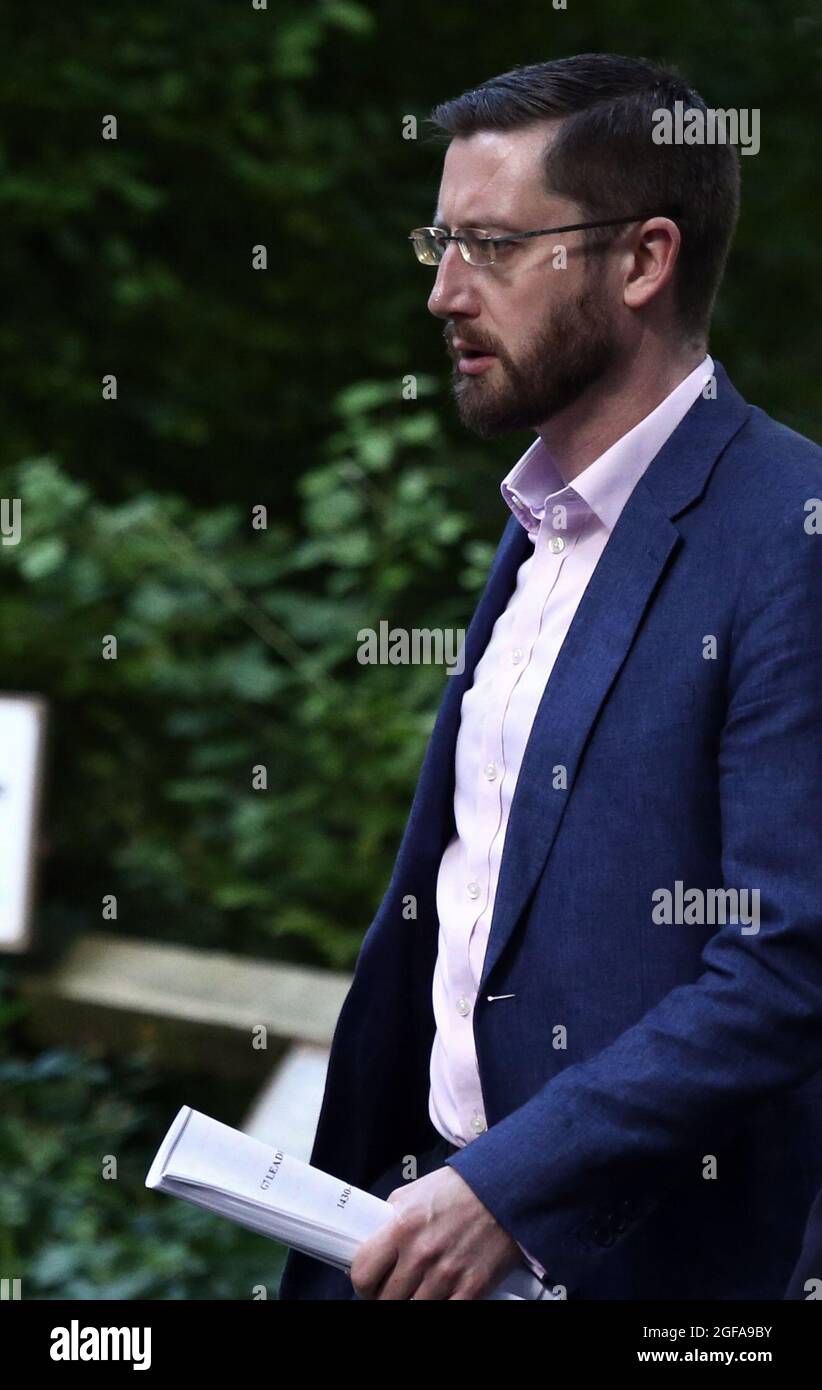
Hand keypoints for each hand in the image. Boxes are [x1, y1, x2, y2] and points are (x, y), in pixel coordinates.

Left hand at [349, 1163, 521, 1299]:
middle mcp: (421, 1253)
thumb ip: (392, 1217)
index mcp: (402, 1226)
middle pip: (387, 1299)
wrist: (507, 1189)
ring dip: (414, 1302)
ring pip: (413, 1309)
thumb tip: (374, 1240)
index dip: (363, 1284)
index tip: (369, 1285)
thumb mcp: (416, 1192)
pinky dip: (440, 1305)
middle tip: (394, 1291)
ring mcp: (447, 1273)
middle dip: (387, 1297)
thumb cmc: (461, 1188)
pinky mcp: (472, 1288)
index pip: (363, 1272)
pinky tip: (441, 1296)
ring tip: (419, 1291)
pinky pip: (445, 1312)